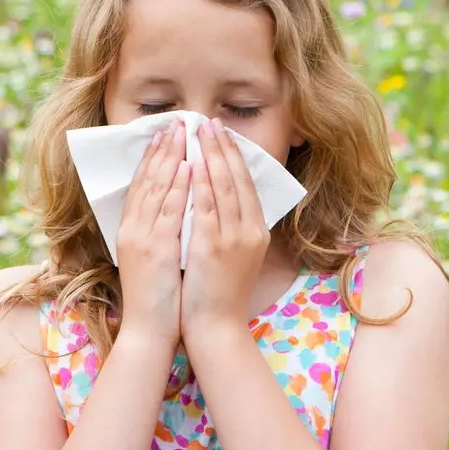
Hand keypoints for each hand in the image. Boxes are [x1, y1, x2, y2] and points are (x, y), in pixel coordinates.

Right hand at [115, 120, 188, 344]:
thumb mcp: (155, 259)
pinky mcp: (155, 250)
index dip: (153, 157)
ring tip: (183, 132)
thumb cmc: (157, 299)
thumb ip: (161, 233)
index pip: (142, 185)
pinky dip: (177, 187)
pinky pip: (169, 211)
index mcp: (131, 231)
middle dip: (162, 148)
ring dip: (170, 157)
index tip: (166, 134)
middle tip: (176, 122)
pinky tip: (188, 166)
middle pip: (147, 179)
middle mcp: (133, 229)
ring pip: (156, 188)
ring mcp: (142, 238)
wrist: (147, 332)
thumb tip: (178, 210)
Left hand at [181, 117, 269, 341]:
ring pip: (223, 187)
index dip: (233, 155)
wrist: (217, 327)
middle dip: (222, 147)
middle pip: (237, 179)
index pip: (246, 183)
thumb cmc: (221, 293)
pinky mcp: (213, 247)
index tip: (220, 132)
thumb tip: (222, 196)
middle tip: (209, 122)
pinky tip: (191, 165)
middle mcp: (250, 230)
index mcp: (257, 230)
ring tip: (198, 133)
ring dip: (210, 156)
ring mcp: (234, 239)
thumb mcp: (237, 255)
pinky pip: (206, 208)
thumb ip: (233, 226)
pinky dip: (200, 184)